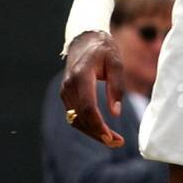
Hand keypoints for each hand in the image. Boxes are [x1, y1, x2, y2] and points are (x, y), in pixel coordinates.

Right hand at [60, 32, 124, 147]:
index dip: (99, 125)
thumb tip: (115, 113)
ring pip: (76, 120)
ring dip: (93, 132)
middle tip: (117, 143)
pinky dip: (87, 126)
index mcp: (81, 75)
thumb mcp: (116, 62)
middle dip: (98, 133)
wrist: (84, 39)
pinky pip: (75, 115)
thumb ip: (116, 86)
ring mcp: (65, 91)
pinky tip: (102, 130)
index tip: (111, 137)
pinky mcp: (66, 95)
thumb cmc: (104, 49)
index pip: (88, 107)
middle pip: (81, 118)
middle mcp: (69, 85)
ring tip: (113, 140)